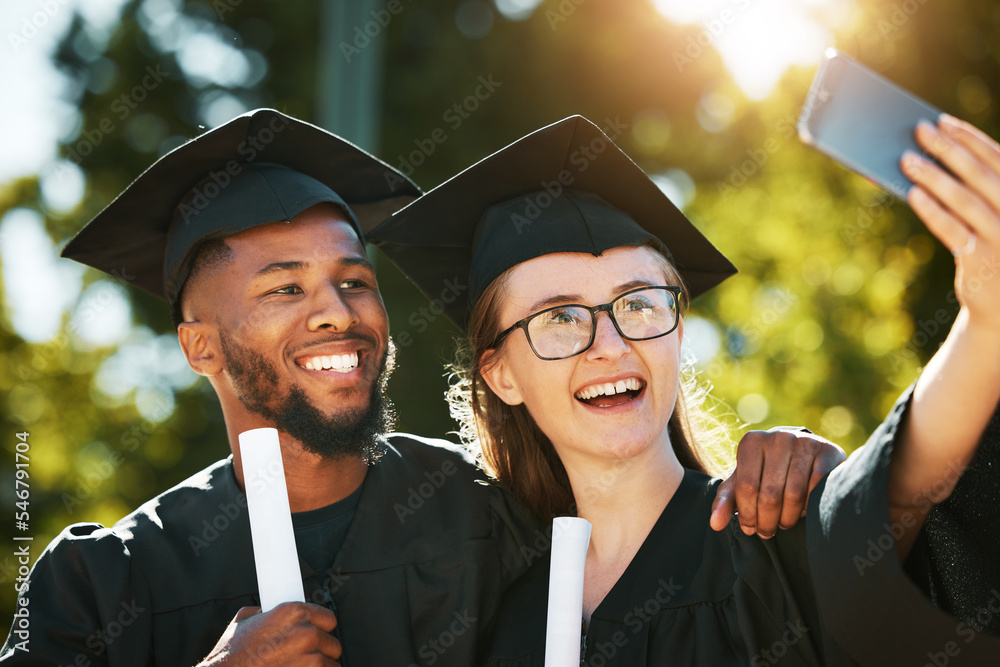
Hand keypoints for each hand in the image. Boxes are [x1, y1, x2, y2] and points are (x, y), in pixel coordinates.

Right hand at [197, 602, 341, 665]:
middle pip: (332, 644)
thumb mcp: (244, 621)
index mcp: (293, 612)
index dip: (321, 628)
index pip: (329, 618)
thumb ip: (264, 612)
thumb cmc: (230, 656)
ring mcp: (311, 659)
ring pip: (331, 665)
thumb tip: (268, 609)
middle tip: (303, 657)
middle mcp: (306, 633)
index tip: (317, 634)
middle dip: (320, 652)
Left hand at [710, 428, 845, 536]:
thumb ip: (726, 501)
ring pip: (794, 494)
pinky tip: (803, 511)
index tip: (750, 529)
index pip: (747, 486)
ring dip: (788, 517)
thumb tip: (715, 525)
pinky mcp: (828, 452)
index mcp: (752, 442)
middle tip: (767, 532)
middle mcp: (778, 437)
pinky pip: (817, 489)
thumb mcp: (742, 483)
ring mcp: (804, 442)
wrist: (801, 455)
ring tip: (783, 523)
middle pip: (770, 493)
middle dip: (767, 520)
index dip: (747, 514)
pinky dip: (809, 506)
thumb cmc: (765, 473)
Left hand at [903, 116, 999, 332]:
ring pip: (964, 200)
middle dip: (948, 150)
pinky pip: (952, 230)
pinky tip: (912, 194)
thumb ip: (976, 189)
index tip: (943, 120)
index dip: (970, 138)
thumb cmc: (993, 249)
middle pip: (980, 175)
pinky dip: (932, 210)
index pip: (999, 159)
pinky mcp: (982, 262)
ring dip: (934, 177)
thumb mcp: (994, 216)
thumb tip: (931, 157)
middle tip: (919, 131)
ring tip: (907, 160)